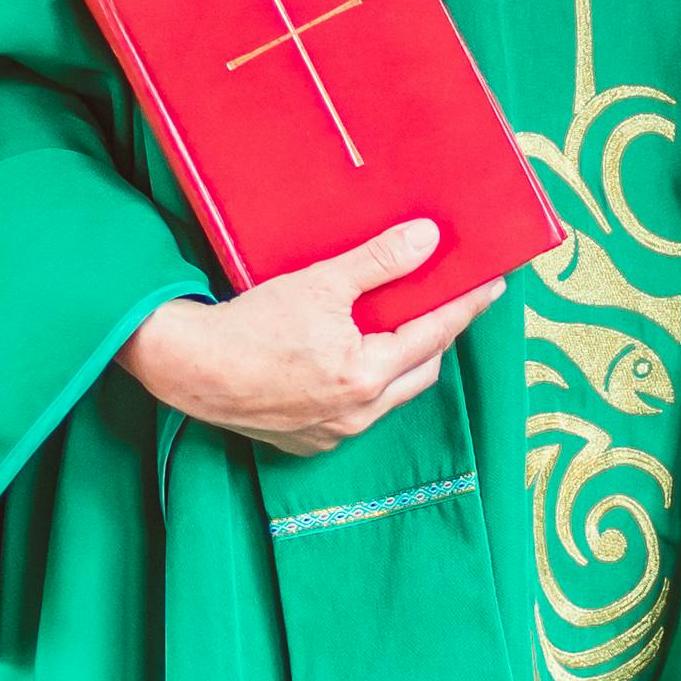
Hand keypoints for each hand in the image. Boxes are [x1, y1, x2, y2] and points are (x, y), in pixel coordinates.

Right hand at [119, 218, 503, 458]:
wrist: (187, 368)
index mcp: (367, 374)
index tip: (492, 285)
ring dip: (402, 363)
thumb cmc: (250, 324)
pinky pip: (356, 413)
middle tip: (445, 302)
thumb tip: (428, 239)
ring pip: (390, 395)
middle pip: (421, 370)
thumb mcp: (320, 283)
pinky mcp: (308, 442)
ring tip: (402, 328)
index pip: (435, 334)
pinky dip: (368, 386)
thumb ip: (378, 261)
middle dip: (436, 337)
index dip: (466, 306)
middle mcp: (358, 413)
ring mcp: (334, 432)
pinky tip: (355, 361)